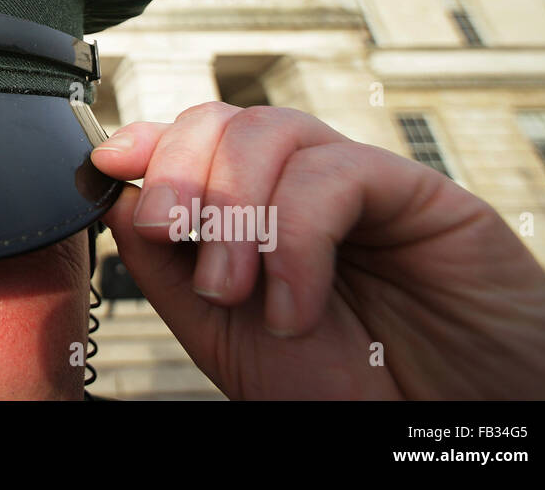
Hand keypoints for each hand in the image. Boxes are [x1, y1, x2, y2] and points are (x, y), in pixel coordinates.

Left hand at [91, 102, 544, 398]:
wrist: (438, 425)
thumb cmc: (343, 383)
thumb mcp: (223, 334)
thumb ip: (166, 268)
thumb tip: (118, 196)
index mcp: (252, 210)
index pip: (192, 142)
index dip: (146, 139)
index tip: (106, 161)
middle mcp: (299, 184)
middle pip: (222, 120)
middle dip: (181, 172)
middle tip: (177, 242)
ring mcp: (356, 179)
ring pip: (270, 130)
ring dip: (233, 209)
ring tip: (234, 292)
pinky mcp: (413, 190)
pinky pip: (333, 173)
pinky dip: (295, 236)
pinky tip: (292, 302)